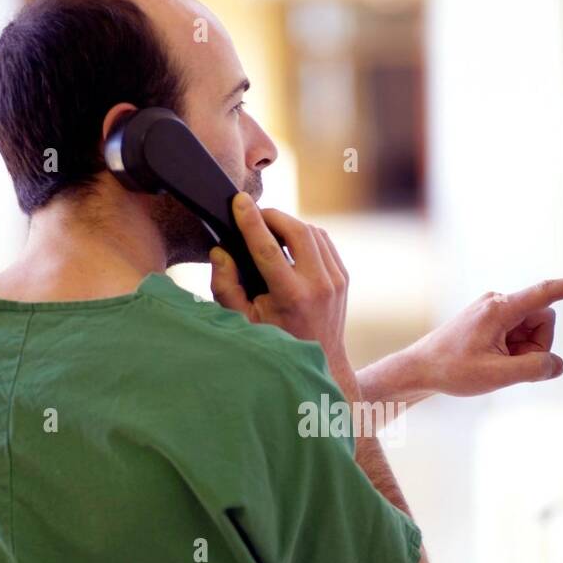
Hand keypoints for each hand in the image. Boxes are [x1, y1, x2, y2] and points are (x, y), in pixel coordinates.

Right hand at [209, 194, 350, 376]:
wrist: (322, 360)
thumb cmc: (277, 342)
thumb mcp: (244, 321)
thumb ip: (227, 287)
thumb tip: (220, 251)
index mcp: (293, 297)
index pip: (269, 248)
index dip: (251, 221)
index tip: (239, 201)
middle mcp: (319, 285)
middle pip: (297, 230)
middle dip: (272, 215)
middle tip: (252, 215)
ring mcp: (336, 280)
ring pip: (312, 231)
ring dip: (288, 223)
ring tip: (267, 229)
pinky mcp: (342, 276)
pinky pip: (323, 240)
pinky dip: (304, 234)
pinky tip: (287, 241)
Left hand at [401, 269, 562, 396]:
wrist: (420, 369)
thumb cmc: (451, 370)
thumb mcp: (497, 375)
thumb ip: (534, 369)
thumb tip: (557, 364)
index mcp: (500, 308)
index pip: (548, 293)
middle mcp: (499, 302)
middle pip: (543, 320)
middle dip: (536, 346)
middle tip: (509, 365)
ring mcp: (494, 310)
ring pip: (533, 330)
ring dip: (524, 351)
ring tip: (497, 364)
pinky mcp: (491, 320)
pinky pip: (519, 334)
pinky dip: (514, 351)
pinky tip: (492, 360)